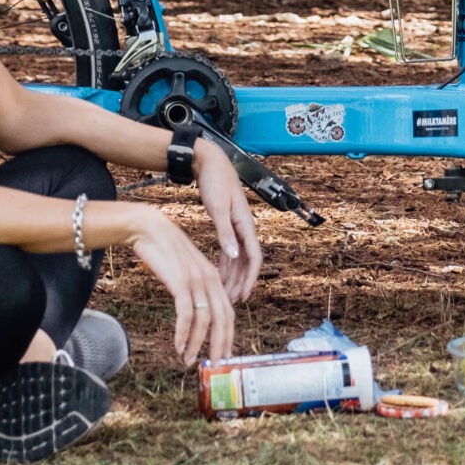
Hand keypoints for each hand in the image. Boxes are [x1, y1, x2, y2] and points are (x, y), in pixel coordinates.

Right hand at [128, 208, 237, 365]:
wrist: (149, 229)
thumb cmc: (164, 252)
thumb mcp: (185, 271)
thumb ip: (193, 288)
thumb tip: (194, 312)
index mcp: (214, 278)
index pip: (228, 313)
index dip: (227, 336)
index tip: (223, 354)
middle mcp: (210, 279)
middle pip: (223, 319)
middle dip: (220, 345)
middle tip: (214, 364)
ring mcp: (196, 280)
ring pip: (205, 320)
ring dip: (197, 344)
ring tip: (188, 359)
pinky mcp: (181, 281)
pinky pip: (186, 314)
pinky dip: (183, 333)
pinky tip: (178, 345)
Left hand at [191, 143, 263, 304]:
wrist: (210, 162)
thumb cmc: (216, 182)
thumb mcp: (218, 208)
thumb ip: (225, 233)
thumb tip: (234, 255)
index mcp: (246, 224)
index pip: (254, 257)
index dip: (251, 278)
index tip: (244, 295)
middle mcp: (244, 228)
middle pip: (247, 262)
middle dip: (241, 282)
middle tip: (233, 301)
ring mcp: (236, 227)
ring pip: (238, 258)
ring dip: (233, 276)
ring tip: (225, 293)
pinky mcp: (227, 224)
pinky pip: (230, 250)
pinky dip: (226, 264)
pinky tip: (219, 274)